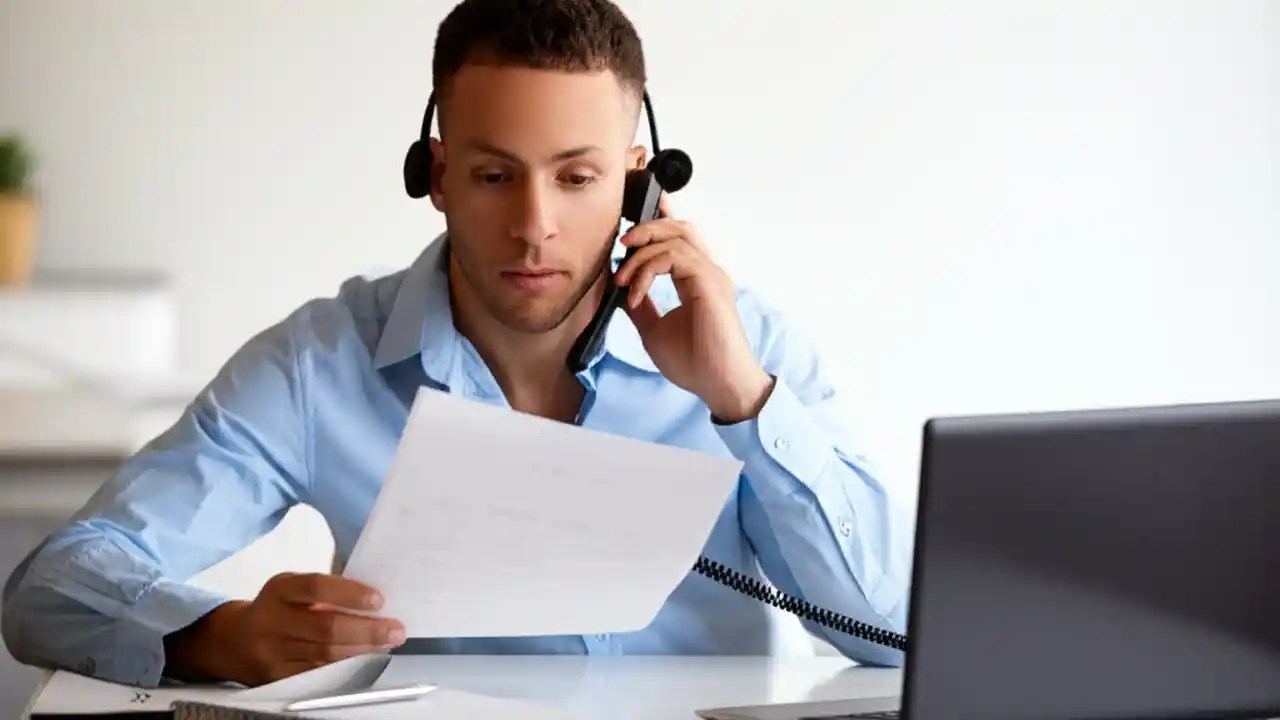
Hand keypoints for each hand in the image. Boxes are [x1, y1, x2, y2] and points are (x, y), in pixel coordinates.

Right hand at [164, 572, 405, 685]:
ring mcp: (273, 654)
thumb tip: (374, 602)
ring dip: (363, 651)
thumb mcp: (293, 588)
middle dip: (367, 630)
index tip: (378, 599)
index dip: (349, 593)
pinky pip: (317, 675)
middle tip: (395, 629)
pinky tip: (365, 661)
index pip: (316, 587)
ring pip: (324, 656)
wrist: (231, 641)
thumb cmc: (277, 608)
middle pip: (325, 628)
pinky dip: (346, 669)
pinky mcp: (277, 678)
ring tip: (387, 644)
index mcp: (280, 590)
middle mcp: (273, 621)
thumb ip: (326, 591)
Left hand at [613, 196, 775, 422]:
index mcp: (697, 279)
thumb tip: (619, 289)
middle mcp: (707, 272)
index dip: (658, 222)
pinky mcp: (708, 282)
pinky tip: (635, 294)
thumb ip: (640, 306)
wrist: (719, 385)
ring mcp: (710, 275)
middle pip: (680, 227)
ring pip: (676, 237)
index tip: (629, 230)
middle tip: (621, 245)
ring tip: (622, 278)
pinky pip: (674, 257)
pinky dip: (647, 271)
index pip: (679, 239)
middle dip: (647, 228)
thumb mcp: (654, 330)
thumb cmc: (695, 363)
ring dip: (641, 253)